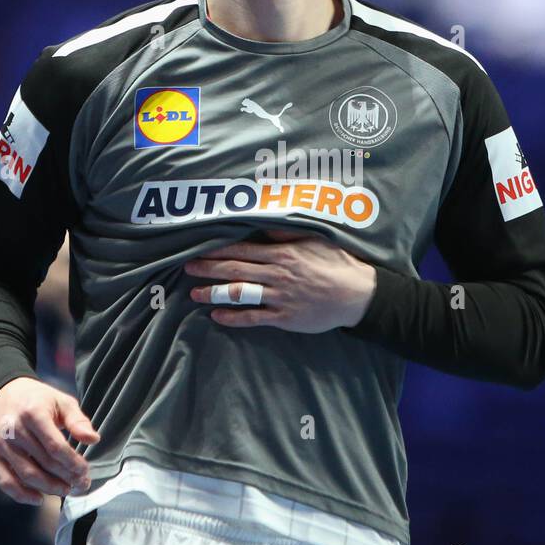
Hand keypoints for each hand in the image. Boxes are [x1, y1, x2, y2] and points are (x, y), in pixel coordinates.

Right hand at [0, 377, 98, 505]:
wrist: (5, 394)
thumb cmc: (40, 400)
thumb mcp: (62, 402)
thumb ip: (78, 421)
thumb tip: (94, 440)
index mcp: (33, 413)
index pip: (55, 446)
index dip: (72, 462)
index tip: (85, 470)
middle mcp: (13, 429)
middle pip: (44, 462)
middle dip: (66, 477)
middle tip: (82, 484)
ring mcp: (0, 444)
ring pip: (27, 475)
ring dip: (49, 488)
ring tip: (66, 490)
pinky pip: (6, 482)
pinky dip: (22, 495)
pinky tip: (40, 498)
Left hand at [184, 228, 377, 332]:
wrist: (357, 295)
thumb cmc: (337, 264)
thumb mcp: (315, 239)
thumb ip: (286, 233)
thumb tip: (264, 226)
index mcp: (282, 253)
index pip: (242, 249)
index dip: (217, 250)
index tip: (198, 249)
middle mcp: (277, 274)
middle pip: (234, 270)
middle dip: (208, 269)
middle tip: (187, 268)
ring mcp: (279, 297)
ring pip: (239, 294)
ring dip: (214, 293)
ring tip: (194, 295)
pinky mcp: (285, 318)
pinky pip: (254, 318)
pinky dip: (234, 318)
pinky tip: (217, 316)